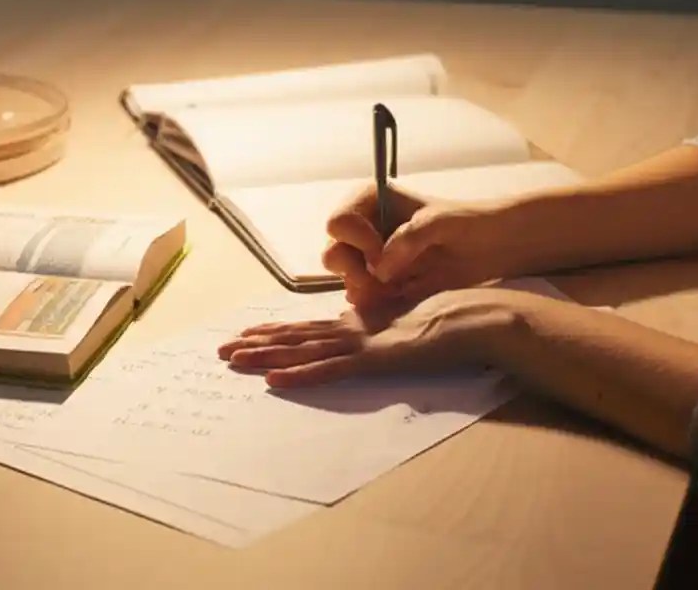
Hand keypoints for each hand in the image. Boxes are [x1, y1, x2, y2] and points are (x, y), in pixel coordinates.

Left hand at [216, 288, 518, 387]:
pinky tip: (274, 380)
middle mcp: (354, 328)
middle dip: (257, 343)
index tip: (248, 334)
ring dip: (265, 356)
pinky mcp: (374, 358)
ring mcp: (362, 342)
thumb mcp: (411, 326)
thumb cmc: (453, 320)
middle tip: (222, 350)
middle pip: (296, 336)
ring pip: (303, 350)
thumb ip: (388, 333)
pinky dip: (300, 375)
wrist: (476, 316)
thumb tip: (373, 337)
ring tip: (233, 360)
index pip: (309, 328)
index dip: (276, 332)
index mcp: (362, 322)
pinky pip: (329, 370)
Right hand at [323, 185, 518, 306]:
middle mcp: (365, 227)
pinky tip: (396, 299)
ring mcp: (372, 257)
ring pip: (345, 278)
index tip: (381, 251)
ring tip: (393, 290)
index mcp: (371, 200)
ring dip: (364, 289)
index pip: (338, 222)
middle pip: (333, 252)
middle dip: (354, 270)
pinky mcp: (384, 283)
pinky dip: (374, 303)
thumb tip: (380, 267)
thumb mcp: (442, 222)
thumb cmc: (471, 222)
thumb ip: (409, 238)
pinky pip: (363, 298)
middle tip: (383, 279)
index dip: (356, 241)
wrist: (496, 246)